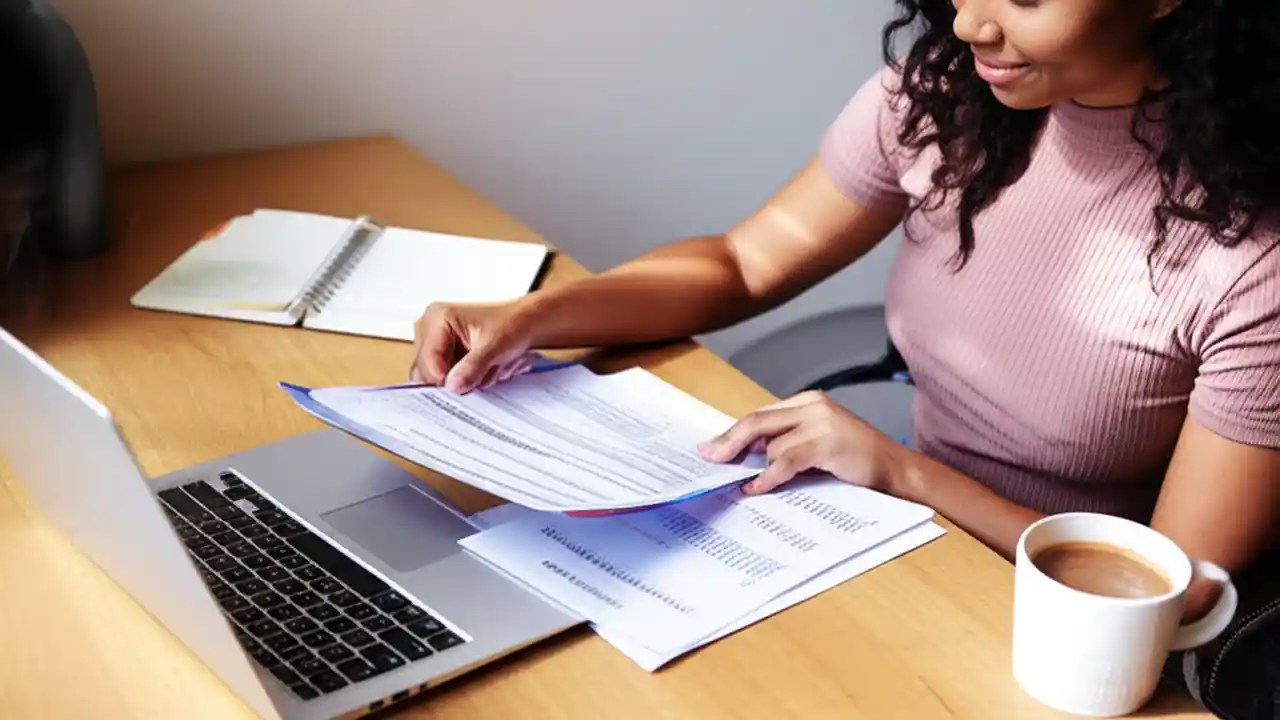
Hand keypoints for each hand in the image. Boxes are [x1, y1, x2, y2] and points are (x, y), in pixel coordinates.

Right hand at [409, 301, 537, 392]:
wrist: (525, 324)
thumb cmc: (510, 325)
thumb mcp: (493, 346)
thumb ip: (472, 367)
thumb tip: (453, 385)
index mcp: (437, 318)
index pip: (427, 357)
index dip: (441, 377)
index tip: (457, 388)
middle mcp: (431, 330)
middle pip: (425, 370)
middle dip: (453, 379)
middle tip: (478, 377)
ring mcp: (437, 345)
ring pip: (436, 379)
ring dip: (461, 381)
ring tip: (485, 370)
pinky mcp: (445, 358)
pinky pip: (446, 380)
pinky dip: (465, 381)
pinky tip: (482, 371)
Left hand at [698, 391, 904, 495]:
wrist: (897, 471)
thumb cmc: (857, 462)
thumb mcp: (817, 444)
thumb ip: (787, 443)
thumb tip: (746, 456)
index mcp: (808, 401)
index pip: (760, 414)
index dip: (734, 433)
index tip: (713, 447)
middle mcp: (813, 405)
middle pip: (756, 422)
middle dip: (729, 442)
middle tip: (709, 457)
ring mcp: (821, 421)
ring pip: (771, 445)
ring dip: (759, 469)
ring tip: (747, 486)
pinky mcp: (827, 442)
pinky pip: (785, 460)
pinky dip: (768, 476)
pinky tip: (757, 487)